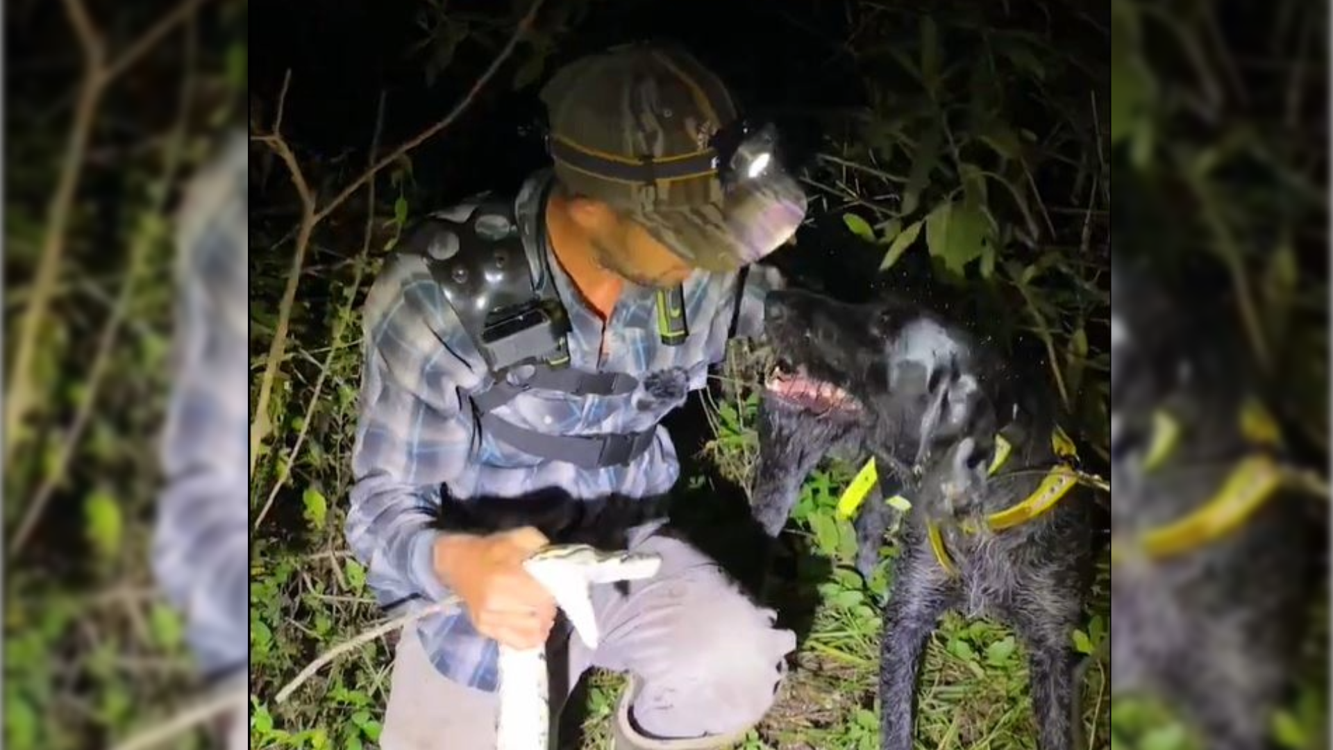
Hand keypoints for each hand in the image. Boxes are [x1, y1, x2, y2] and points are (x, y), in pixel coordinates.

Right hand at [433, 526, 556, 649]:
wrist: (457, 562)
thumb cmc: (491, 549)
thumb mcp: (519, 537)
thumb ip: (541, 549)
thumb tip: (557, 567)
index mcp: (506, 578)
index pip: (543, 600)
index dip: (554, 595)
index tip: (553, 588)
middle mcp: (496, 603)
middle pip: (539, 618)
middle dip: (548, 609)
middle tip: (546, 599)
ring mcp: (488, 619)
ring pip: (531, 633)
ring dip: (540, 623)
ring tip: (538, 611)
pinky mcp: (484, 629)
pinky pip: (518, 643)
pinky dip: (531, 637)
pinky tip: (532, 626)